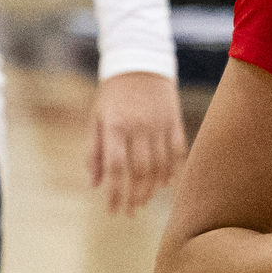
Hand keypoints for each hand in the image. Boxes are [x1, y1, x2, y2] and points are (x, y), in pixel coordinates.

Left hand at [87, 70, 186, 215]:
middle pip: (141, 172)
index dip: (115, 193)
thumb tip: (95, 184)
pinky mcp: (174, 121)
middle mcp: (139, 127)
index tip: (113, 210)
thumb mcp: (96, 118)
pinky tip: (164, 183)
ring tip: (144, 200)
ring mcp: (159, 124)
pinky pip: (177, 152)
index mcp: (115, 126)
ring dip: (152, 188)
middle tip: (131, 210)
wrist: (140, 62)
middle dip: (135, 196)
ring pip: (160, 166)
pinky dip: (172, 171)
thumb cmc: (113, 94)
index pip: (116, 168)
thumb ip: (95, 152)